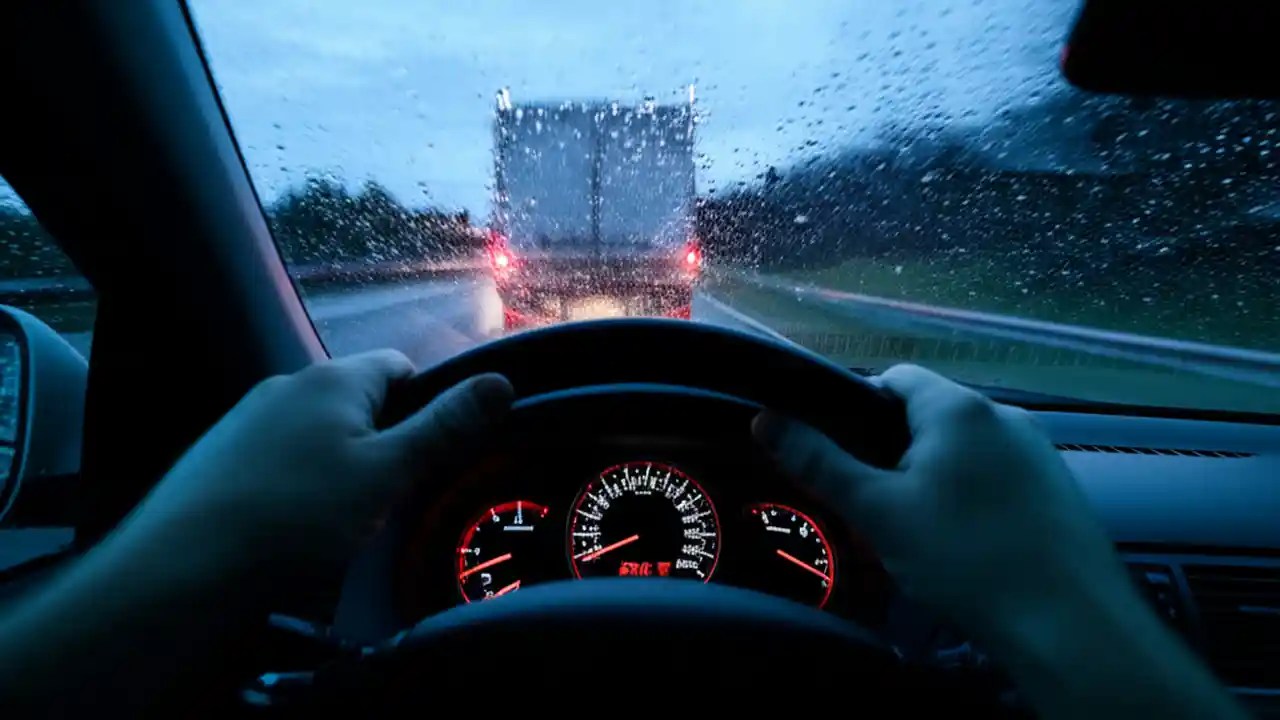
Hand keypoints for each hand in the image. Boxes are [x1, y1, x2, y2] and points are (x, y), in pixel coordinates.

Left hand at [123, 349, 513, 601]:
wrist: (185, 564)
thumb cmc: (297, 515)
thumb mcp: (387, 473)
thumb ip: (444, 427)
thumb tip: (501, 380)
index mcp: (334, 378)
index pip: (402, 368)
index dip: (427, 407)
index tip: (428, 457)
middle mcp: (289, 384)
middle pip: (360, 401)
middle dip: (382, 441)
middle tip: (387, 496)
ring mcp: (248, 418)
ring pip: (319, 431)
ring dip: (339, 462)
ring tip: (338, 518)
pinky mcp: (221, 455)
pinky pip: (282, 455)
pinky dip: (298, 481)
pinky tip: (293, 523)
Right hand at [752, 364, 1133, 637]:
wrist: (1067, 623)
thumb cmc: (964, 558)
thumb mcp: (877, 512)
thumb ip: (819, 463)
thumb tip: (765, 419)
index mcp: (957, 407)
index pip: (894, 379)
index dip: (857, 412)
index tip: (845, 462)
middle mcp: (1004, 414)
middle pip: (929, 416)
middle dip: (897, 453)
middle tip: (878, 507)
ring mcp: (1039, 451)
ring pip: (965, 450)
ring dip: (936, 478)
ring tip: (922, 533)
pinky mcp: (1059, 488)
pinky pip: (999, 476)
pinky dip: (974, 498)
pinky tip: (969, 544)